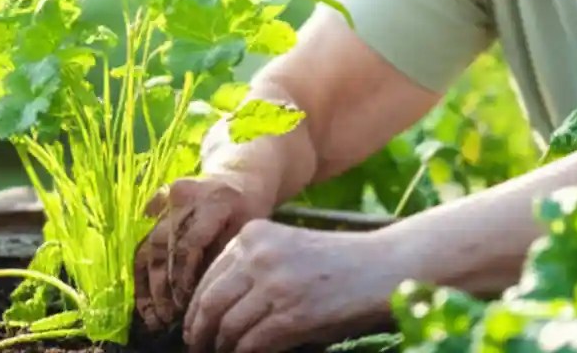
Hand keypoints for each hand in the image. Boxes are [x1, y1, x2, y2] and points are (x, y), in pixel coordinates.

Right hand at [134, 173, 273, 332]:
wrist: (238, 175)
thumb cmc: (248, 207)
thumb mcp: (246, 228)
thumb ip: (221, 254)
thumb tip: (198, 293)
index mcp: (212, 200)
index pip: (189, 244)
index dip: (183, 276)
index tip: (183, 304)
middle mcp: (183, 194)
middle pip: (162, 246)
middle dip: (161, 286)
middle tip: (165, 317)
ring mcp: (166, 196)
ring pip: (147, 245)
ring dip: (147, 284)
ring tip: (153, 314)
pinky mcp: (155, 201)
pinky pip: (142, 238)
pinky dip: (141, 270)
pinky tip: (145, 298)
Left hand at [183, 221, 400, 352]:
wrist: (383, 266)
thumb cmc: (338, 261)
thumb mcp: (289, 248)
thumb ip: (254, 267)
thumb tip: (216, 308)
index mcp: (255, 234)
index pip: (208, 277)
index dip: (195, 309)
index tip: (192, 327)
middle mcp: (258, 255)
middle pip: (209, 303)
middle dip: (199, 332)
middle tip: (197, 348)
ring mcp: (274, 285)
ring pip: (226, 327)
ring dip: (220, 348)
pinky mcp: (291, 315)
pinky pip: (251, 344)